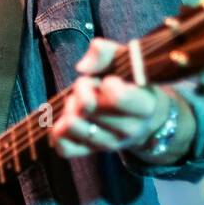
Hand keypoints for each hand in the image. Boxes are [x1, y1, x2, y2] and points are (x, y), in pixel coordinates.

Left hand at [49, 38, 171, 158]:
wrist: (141, 117)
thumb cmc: (130, 83)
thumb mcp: (125, 60)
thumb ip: (105, 52)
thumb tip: (82, 68)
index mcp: (144, 106)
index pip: (118, 98)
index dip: (105, 83)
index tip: (107, 81)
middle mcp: (129, 130)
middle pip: (89, 107)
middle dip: (82, 89)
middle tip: (89, 85)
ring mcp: (110, 144)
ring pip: (73, 125)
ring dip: (69, 107)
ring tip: (78, 102)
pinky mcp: (92, 152)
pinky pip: (64, 148)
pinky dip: (59, 131)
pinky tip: (68, 119)